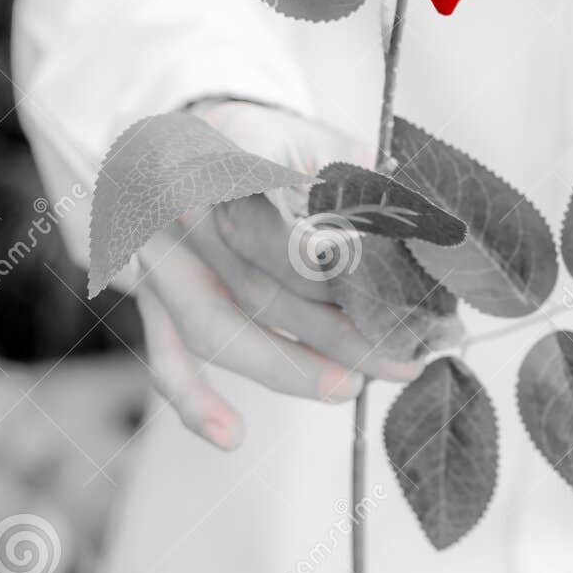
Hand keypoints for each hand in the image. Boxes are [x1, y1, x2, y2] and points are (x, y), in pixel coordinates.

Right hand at [133, 100, 415, 449]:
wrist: (199, 136)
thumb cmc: (279, 143)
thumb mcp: (323, 136)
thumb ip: (362, 175)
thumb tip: (422, 224)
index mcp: (226, 142)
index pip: (255, 186)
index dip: (296, 233)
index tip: (349, 263)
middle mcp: (180, 200)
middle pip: (252, 274)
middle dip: (330, 323)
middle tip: (399, 352)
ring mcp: (159, 252)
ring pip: (215, 321)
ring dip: (286, 365)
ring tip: (352, 388)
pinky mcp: (150, 294)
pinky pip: (164, 354)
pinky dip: (195, 400)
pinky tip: (233, 435)